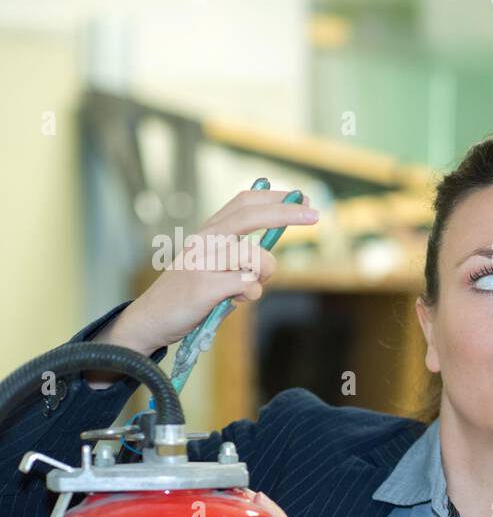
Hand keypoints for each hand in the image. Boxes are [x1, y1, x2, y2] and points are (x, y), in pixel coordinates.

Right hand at [106, 188, 318, 353]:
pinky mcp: (202, 286)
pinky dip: (250, 295)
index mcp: (209, 232)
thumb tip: (272, 255)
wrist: (152, 318)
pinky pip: (246, 285)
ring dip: (263, 275)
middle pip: (250, 216)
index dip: (275, 198)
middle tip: (316, 215)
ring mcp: (202, 261)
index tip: (302, 198)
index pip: (244, 203)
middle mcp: (205, 240)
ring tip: (246, 291)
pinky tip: (236, 301)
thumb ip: (240, 258)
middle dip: (287, 213)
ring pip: (255, 256)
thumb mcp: (215, 267)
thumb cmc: (191, 293)